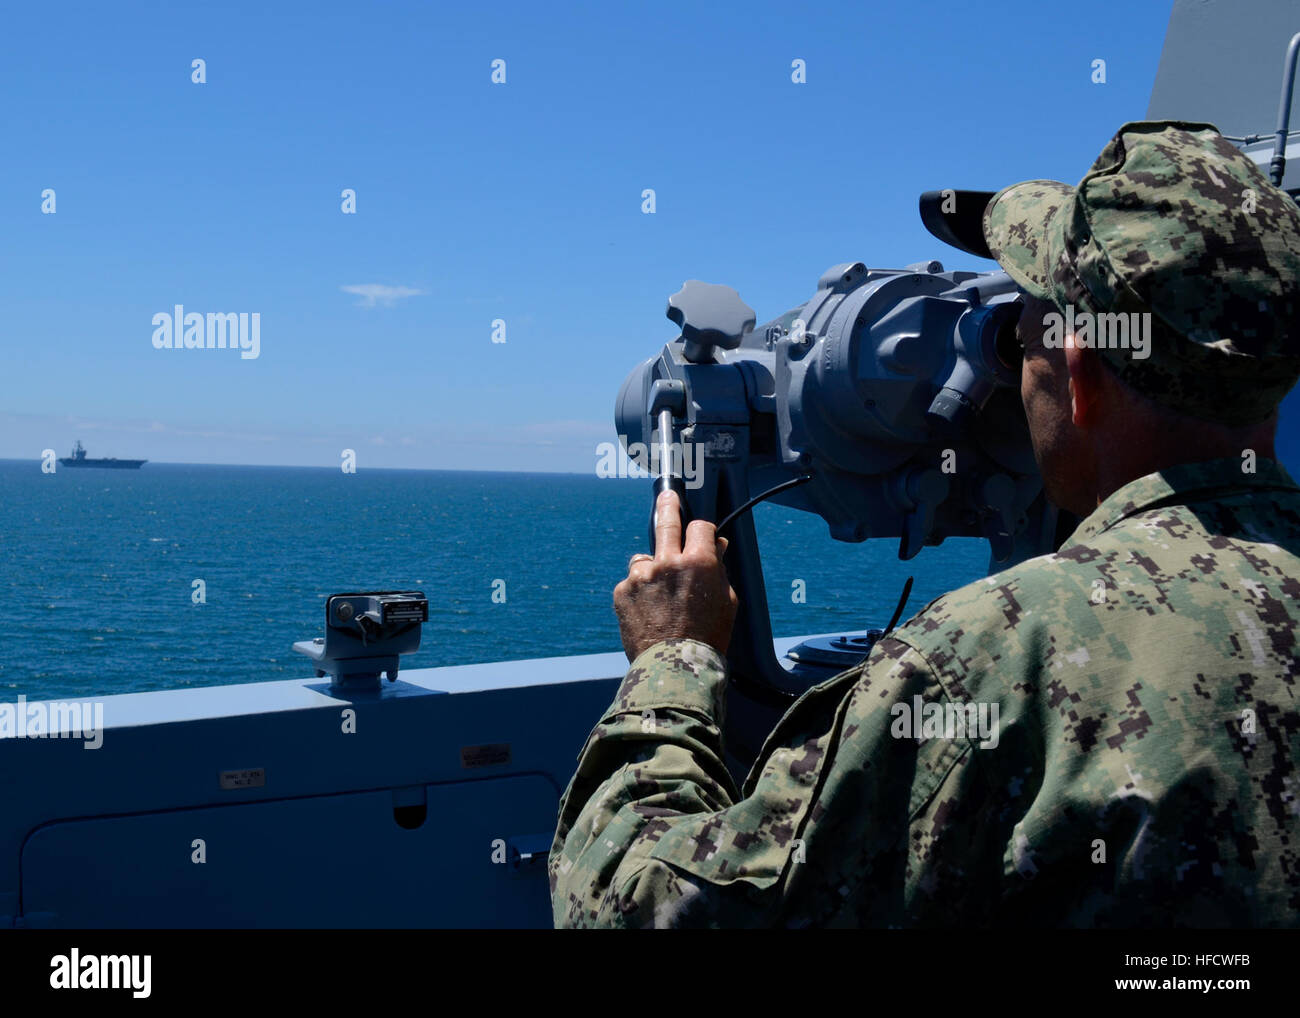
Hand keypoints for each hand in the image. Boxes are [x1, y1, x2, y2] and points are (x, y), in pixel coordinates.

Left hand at [614, 490, 738, 661]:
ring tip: (660, 596)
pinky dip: (639, 591)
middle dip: (668, 505)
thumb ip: (719, 569)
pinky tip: (648, 612)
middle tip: (667, 496)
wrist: (674, 667)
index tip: (700, 532)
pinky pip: (632, 582)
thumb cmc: (707, 637)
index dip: (702, 530)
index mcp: (699, 563)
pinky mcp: (622, 591)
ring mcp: (641, 576)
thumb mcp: (727, 602)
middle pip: (666, 521)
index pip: (700, 527)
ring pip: (645, 558)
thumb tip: (716, 546)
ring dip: (652, 568)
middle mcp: (667, 563)